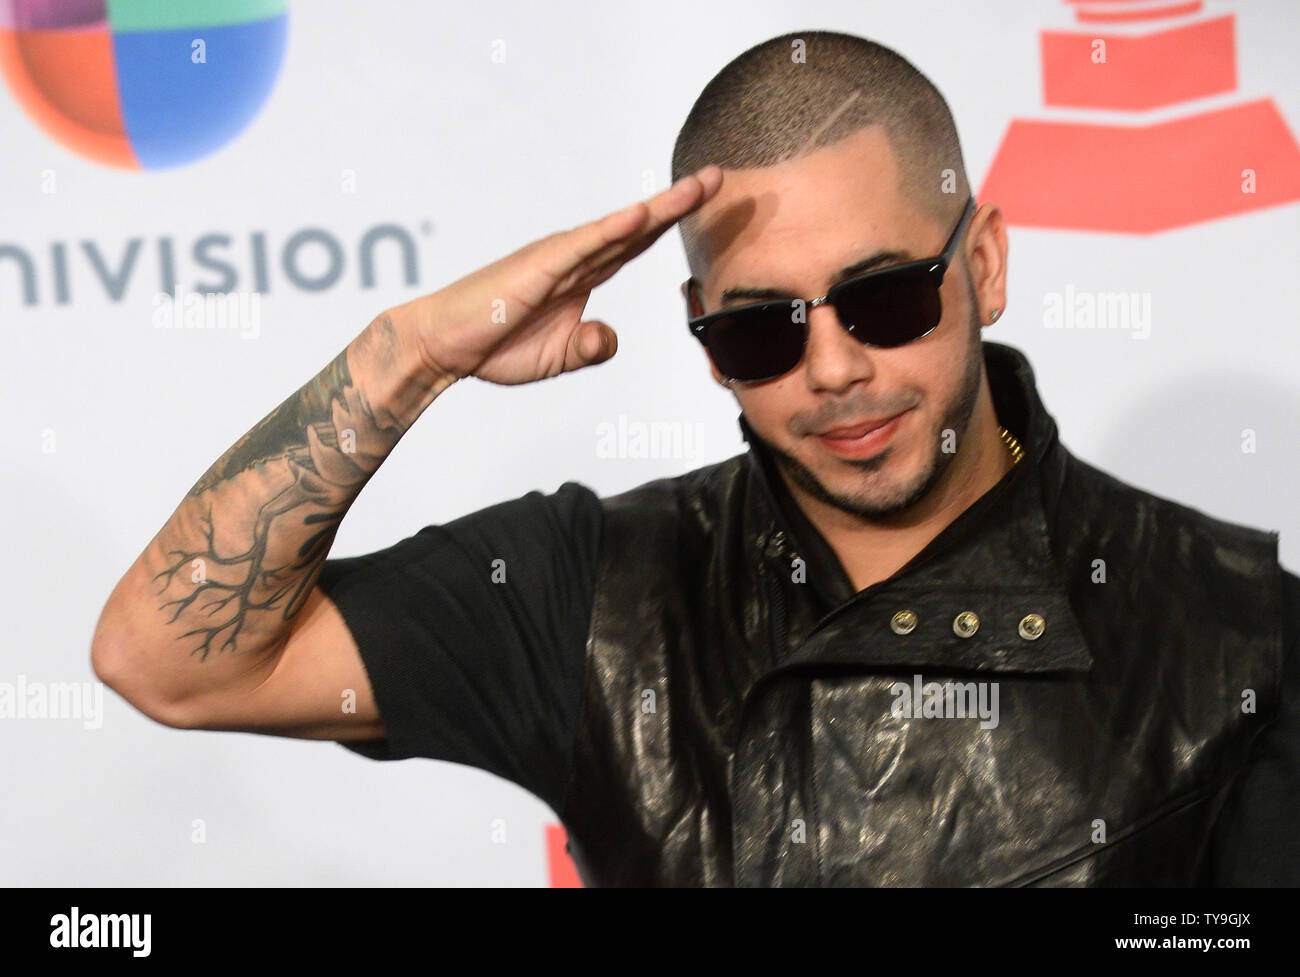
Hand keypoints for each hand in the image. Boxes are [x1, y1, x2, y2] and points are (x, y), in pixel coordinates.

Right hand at [395, 165, 722, 385]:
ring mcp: (557, 259)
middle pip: (636, 228)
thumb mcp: (559, 356)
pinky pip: (582, 247)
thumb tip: (611, 336)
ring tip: (698, 186)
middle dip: (677, 203)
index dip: (669, 225)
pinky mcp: (538, 267)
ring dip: (658, 208)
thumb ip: (591, 346)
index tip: (705, 205)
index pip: (634, 246)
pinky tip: (641, 216)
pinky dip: (612, 230)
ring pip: (618, 230)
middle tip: (717, 178)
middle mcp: (574, 258)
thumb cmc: (493, 344)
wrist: (445, 346)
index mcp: (581, 276)